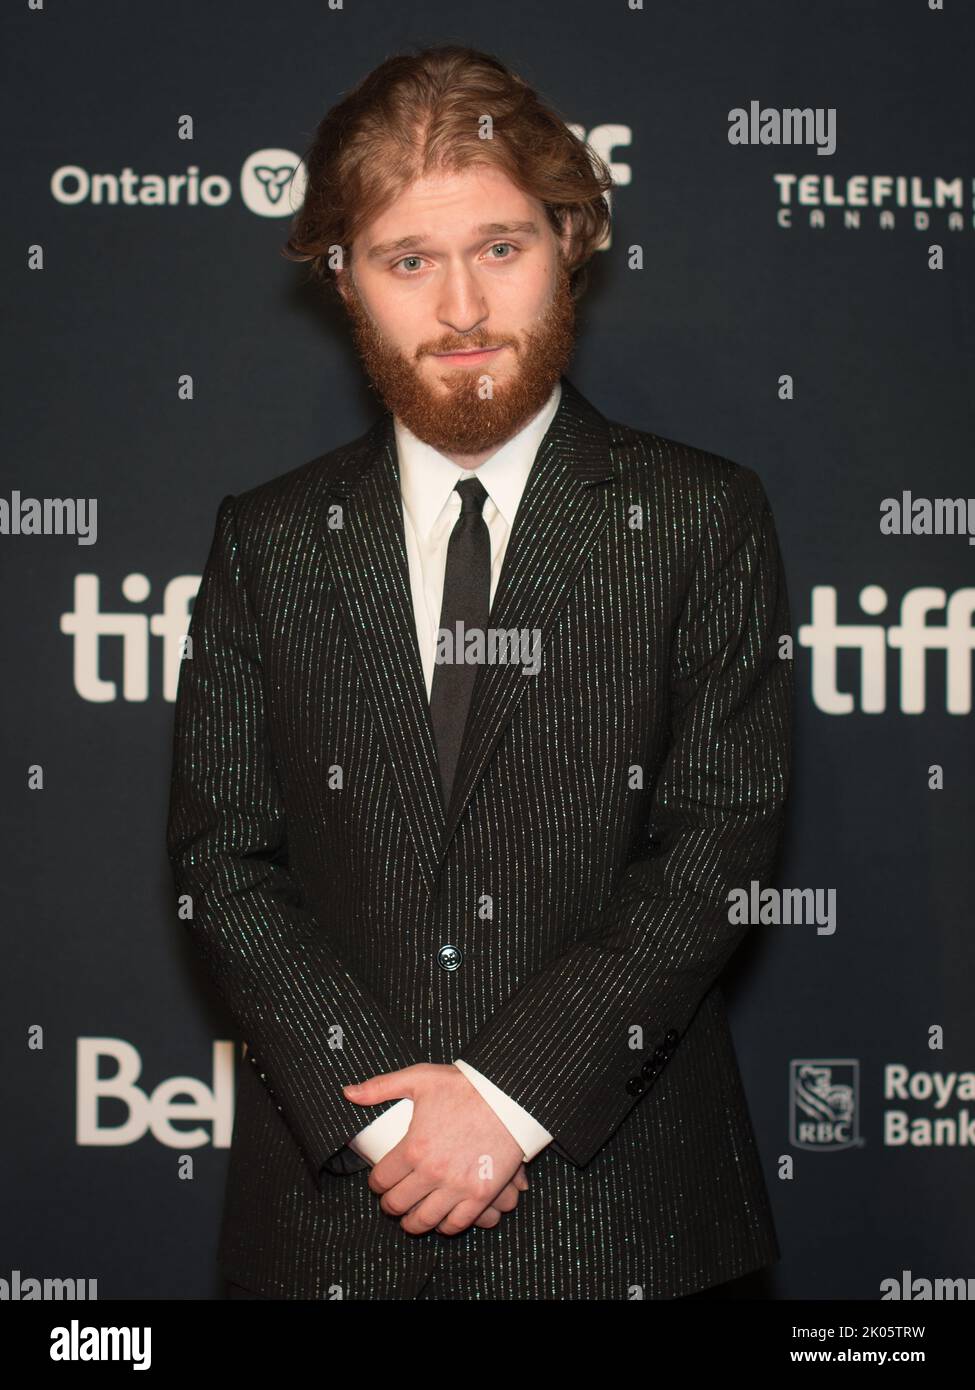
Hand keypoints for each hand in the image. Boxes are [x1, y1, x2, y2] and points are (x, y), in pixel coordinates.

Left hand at [343, 1063, 525, 1234]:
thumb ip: (381, 1087)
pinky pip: (455, 1224)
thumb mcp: (420, 1078)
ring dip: (412, 1222)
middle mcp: (432, 1172)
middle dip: (390, 1204)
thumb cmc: (464, 1086)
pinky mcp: (480, 1195)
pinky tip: (440, 1219)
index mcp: (413, 1147)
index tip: (379, 1182)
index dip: (376, 1183)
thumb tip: (348, 1092)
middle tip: (392, 1199)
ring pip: (423, 1221)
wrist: (508, 1096)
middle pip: (397, 1204)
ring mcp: (457, 1187)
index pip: (381, 1180)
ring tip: (411, 1216)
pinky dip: (444, 1226)